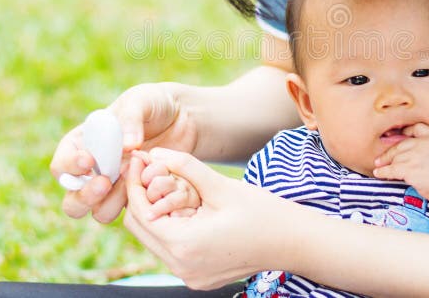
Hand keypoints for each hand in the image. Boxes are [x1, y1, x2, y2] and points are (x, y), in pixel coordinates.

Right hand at [50, 82, 197, 223]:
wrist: (183, 118)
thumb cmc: (153, 104)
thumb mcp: (140, 101)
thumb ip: (131, 118)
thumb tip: (127, 146)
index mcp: (83, 145)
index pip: (62, 164)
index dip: (69, 167)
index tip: (89, 160)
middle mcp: (94, 172)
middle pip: (73, 200)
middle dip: (85, 196)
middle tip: (105, 182)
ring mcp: (114, 188)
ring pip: (99, 212)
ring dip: (111, 203)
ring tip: (132, 178)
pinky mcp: (136, 197)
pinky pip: (129, 213)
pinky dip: (138, 204)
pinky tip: (151, 184)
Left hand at [124, 148, 296, 289]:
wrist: (293, 242)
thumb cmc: (262, 212)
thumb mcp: (220, 185)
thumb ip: (185, 166)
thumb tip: (155, 152)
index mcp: (185, 245)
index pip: (140, 213)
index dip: (135, 183)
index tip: (138, 159)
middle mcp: (181, 267)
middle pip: (141, 229)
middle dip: (142, 197)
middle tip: (149, 169)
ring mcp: (190, 276)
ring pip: (155, 239)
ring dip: (156, 212)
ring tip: (169, 185)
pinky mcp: (198, 276)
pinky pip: (172, 250)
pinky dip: (171, 227)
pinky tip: (185, 208)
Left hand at [372, 122, 428, 201]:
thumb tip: (418, 150)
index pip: (417, 128)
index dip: (406, 132)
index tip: (398, 137)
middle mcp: (423, 143)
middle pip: (401, 144)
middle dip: (390, 152)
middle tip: (381, 158)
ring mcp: (415, 155)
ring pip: (395, 157)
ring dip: (385, 163)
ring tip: (379, 167)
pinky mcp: (409, 169)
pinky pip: (391, 169)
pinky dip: (383, 172)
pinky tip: (379, 174)